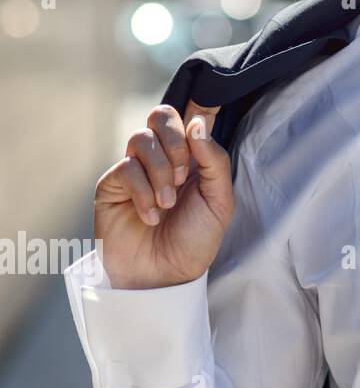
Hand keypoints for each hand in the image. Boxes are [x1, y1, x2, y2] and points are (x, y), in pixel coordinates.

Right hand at [92, 102, 234, 289]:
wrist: (166, 275)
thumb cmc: (195, 239)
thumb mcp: (220, 200)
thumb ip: (214, 160)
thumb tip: (198, 122)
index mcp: (192, 158)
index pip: (191, 117)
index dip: (196, 112)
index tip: (206, 118)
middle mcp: (163, 158)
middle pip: (160, 115)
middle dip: (174, 141)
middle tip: (181, 175)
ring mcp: (135, 169)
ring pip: (141, 139)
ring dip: (159, 171)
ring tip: (167, 203)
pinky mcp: (112, 185)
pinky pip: (125, 168)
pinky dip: (142, 192)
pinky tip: (151, 216)